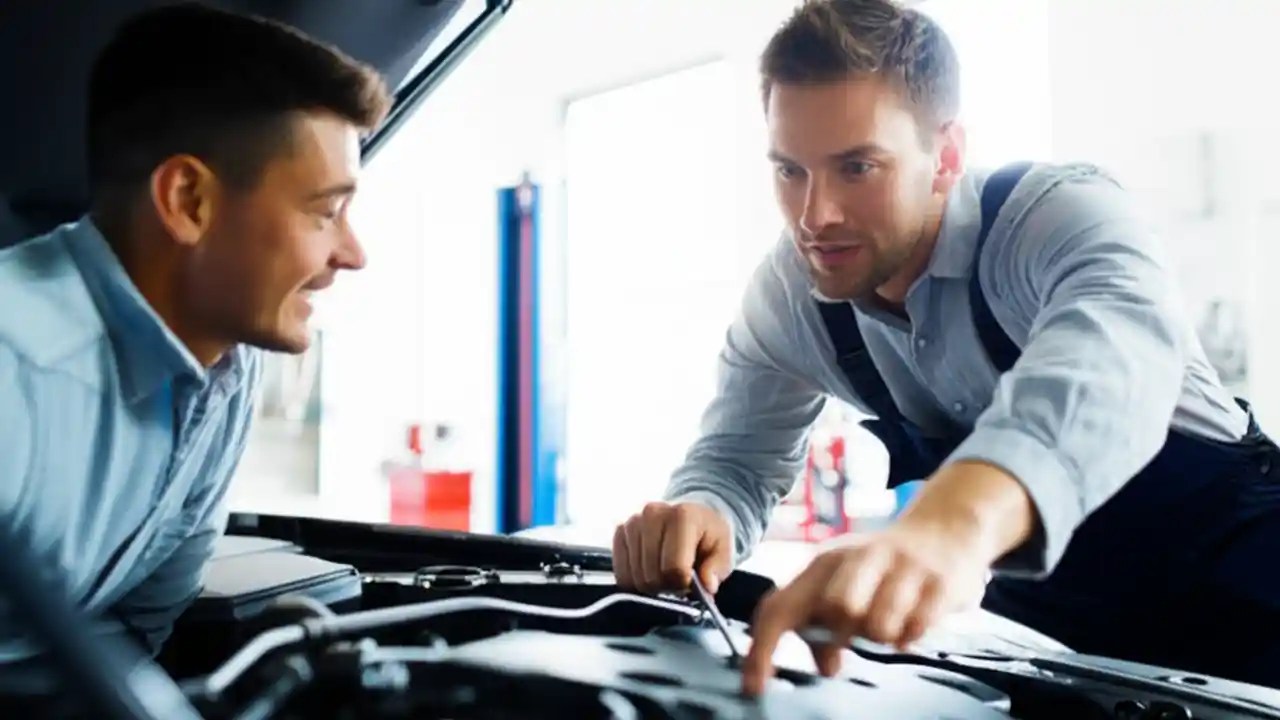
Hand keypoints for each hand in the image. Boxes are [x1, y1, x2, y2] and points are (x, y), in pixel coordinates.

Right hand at [612, 501, 732, 594]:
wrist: (689, 516)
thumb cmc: (706, 534)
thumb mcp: (723, 549)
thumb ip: (717, 567)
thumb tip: (707, 585)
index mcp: (682, 516)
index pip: (674, 568)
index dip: (683, 585)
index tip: (690, 582)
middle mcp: (652, 514)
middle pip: (652, 576)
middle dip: (667, 587)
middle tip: (678, 580)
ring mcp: (633, 523)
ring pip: (635, 578)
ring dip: (651, 585)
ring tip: (665, 574)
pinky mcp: (619, 532)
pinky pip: (621, 573)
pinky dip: (635, 580)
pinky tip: (649, 571)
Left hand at [740, 517, 993, 695]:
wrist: (945, 527)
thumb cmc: (886, 566)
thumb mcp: (847, 582)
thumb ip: (825, 622)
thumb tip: (826, 666)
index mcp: (825, 562)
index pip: (780, 606)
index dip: (763, 649)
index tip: (755, 686)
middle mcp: (859, 558)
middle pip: (834, 610)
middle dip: (843, 633)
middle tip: (856, 634)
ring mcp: (901, 566)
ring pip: (877, 625)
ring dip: (882, 636)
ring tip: (891, 623)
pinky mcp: (937, 582)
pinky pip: (916, 628)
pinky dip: (911, 635)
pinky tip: (914, 621)